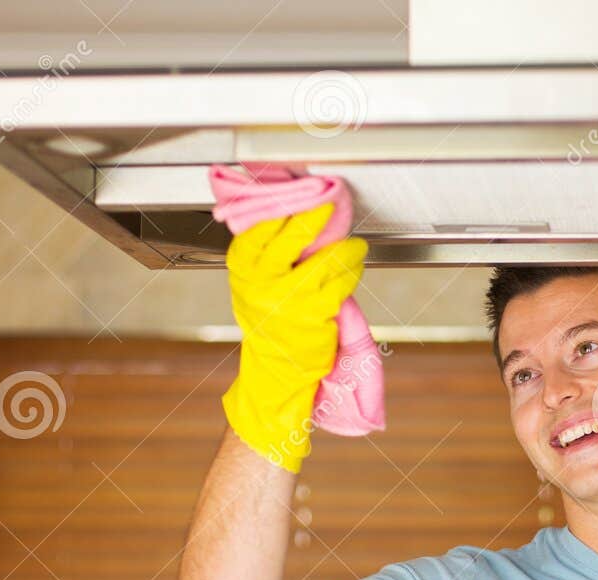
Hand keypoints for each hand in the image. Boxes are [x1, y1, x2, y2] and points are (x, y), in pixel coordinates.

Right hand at [223, 203, 367, 472]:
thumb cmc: (270, 320)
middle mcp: (261, 281)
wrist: (276, 370)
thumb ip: (266, 251)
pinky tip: (354, 263)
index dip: (283, 206)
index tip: (301, 192)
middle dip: (314, 215)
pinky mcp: (314, 314)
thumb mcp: (254, 283)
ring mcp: (288, 298)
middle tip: (329, 202)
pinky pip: (340, 280)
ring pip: (324, 258)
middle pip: (291, 234)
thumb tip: (295, 210)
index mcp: (243, 267)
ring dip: (345, 247)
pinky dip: (352, 267)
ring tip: (352, 245)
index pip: (260, 225)